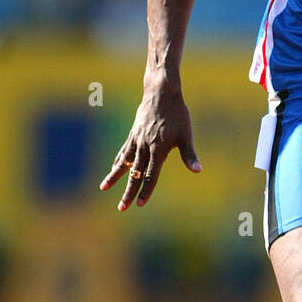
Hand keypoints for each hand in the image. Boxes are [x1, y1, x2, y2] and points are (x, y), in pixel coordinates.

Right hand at [99, 87, 200, 209]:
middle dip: (129, 192)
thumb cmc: (177, 114)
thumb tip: (198, 170)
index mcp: (158, 150)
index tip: (141, 204)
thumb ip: (189, 155)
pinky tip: (112, 169)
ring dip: (114, 177)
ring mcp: (136, 140)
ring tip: (103, 188)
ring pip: (123, 163)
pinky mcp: (133, 134)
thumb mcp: (186, 135)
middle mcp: (144, 147)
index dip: (146, 190)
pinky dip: (117, 161)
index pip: (151, 175)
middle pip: (135, 174)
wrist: (161, 92)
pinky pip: (123, 151)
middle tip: (122, 208)